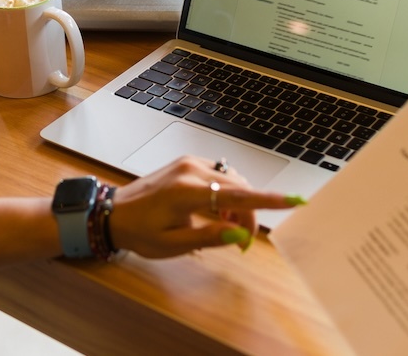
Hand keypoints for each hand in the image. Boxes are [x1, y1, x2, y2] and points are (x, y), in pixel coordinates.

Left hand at [107, 155, 303, 257]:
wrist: (112, 212)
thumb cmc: (140, 232)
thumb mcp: (173, 245)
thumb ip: (209, 238)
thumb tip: (240, 234)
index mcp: (186, 193)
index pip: (237, 196)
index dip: (269, 201)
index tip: (294, 201)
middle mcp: (190, 171)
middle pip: (239, 189)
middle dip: (249, 214)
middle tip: (242, 243)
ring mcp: (188, 163)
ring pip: (231, 181)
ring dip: (237, 204)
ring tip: (225, 228)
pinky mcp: (187, 163)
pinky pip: (219, 176)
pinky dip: (226, 194)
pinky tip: (216, 213)